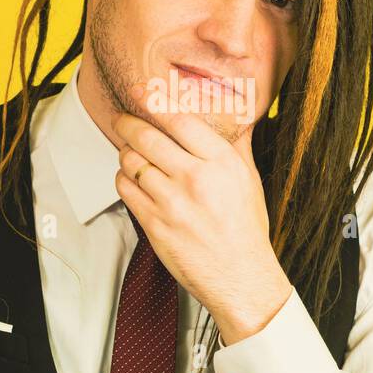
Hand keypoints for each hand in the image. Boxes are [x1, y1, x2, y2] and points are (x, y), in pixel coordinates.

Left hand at [112, 82, 292, 344]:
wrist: (240, 277)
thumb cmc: (245, 229)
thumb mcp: (249, 181)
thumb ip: (237, 146)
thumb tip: (239, 116)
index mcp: (222, 164)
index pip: (181, 121)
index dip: (157, 103)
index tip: (144, 95)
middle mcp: (196, 179)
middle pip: (148, 137)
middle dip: (129, 123)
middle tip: (122, 118)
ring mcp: (172, 202)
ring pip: (132, 162)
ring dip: (126, 153)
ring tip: (129, 151)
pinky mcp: (155, 224)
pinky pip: (125, 189)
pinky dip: (123, 178)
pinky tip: (130, 178)